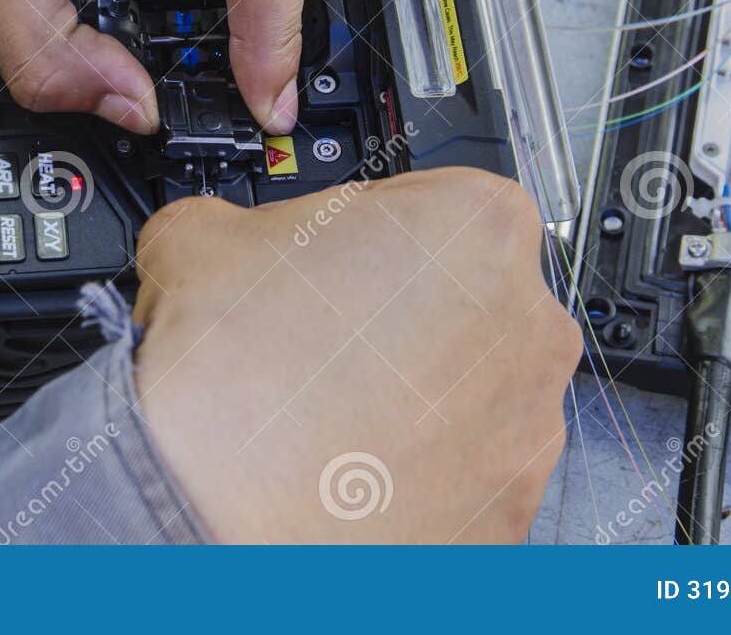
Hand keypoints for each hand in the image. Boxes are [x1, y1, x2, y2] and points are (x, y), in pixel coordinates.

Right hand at [130, 168, 580, 542]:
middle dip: (403, 318)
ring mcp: (530, 432)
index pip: (436, 205)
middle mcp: (530, 326)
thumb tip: (238, 242)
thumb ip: (249, 221)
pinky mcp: (510, 517)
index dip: (373, 233)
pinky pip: (468, 480)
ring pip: (475, 396)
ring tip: (328, 419)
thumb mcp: (200, 235)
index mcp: (478, 226)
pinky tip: (348, 474)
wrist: (205, 525)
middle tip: (325, 343)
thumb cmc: (224, 386)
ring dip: (415, 399)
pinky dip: (419, 478)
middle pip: (468, 301)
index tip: (338, 262)